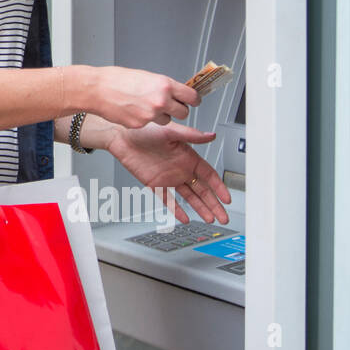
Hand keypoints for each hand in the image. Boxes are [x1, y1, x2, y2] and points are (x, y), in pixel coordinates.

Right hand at [84, 65, 199, 129]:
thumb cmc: (116, 80)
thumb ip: (162, 86)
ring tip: (145, 106)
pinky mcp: (141, 124)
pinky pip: (150, 124)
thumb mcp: (145, 76)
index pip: (192, 97)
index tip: (193, 101)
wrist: (96, 90)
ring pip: (167, 120)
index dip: (193, 100)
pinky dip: (144, 119)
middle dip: (178, 110)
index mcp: (165, 85)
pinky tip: (134, 110)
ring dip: (161, 116)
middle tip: (170, 105)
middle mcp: (161, 100)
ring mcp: (151, 114)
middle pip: (184, 112)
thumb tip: (174, 92)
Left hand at [106, 121, 231, 224]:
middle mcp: (181, 169)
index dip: (219, 187)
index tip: (227, 198)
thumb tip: (211, 136)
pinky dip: (177, 209)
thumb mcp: (171, 131)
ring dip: (200, 208)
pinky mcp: (155, 184)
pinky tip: (185, 218)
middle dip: (214, 203)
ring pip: (189, 197)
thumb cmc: (145, 130)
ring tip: (210, 219)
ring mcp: (169, 178)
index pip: (209, 175)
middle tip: (224, 216)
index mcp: (188, 157)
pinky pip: (168, 199)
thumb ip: (192, 136)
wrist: (122, 137)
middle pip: (202, 190)